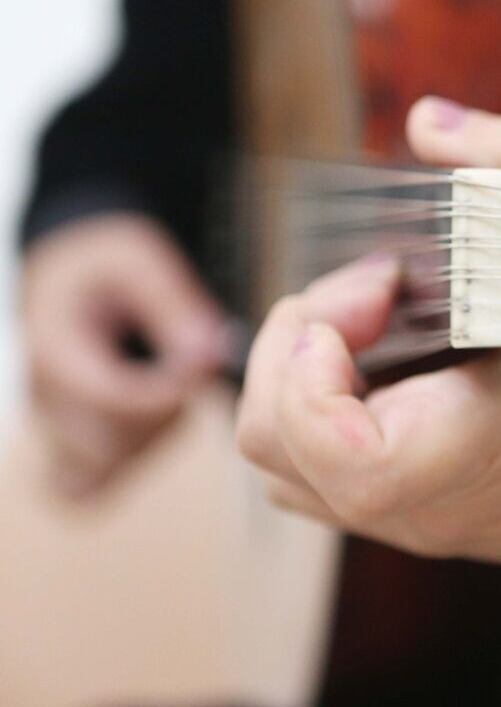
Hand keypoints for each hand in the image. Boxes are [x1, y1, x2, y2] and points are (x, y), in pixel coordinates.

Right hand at [23, 212, 229, 496]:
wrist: (69, 273)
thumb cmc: (104, 264)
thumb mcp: (139, 261)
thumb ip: (176, 305)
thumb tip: (208, 354)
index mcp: (54, 348)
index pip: (110, 401)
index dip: (168, 393)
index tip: (199, 366)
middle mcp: (43, 397)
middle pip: (108, 444)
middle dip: (166, 413)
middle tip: (190, 369)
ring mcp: (49, 426)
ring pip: (102, 469)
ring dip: (153, 437)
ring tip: (171, 386)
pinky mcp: (63, 444)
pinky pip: (85, 488)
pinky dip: (126, 465)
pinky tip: (153, 421)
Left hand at [236, 97, 500, 613]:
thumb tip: (427, 123)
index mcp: (470, 445)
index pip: (328, 445)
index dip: (309, 363)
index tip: (376, 292)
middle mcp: (428, 500)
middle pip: (276, 447)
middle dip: (294, 346)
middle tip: (374, 289)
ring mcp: (420, 523)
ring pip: (285, 471)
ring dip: (300, 382)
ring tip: (372, 321)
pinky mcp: (426, 523)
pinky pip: (323, 484)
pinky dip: (321, 416)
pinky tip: (385, 362)